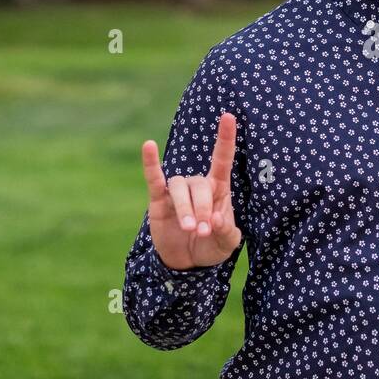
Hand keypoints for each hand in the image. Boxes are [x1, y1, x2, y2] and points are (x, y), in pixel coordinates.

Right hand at [140, 112, 242, 269]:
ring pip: (179, 187)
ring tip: (189, 228)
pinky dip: (151, 162)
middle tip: (204, 231)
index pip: (222, 159)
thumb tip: (215, 219)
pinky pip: (154, 178)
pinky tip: (149, 146)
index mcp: (218, 189)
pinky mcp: (158, 200)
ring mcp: (177, 191)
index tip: (229, 116)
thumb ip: (226, 231)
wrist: (187, 261)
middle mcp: (197, 185)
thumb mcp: (226, 243)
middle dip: (203, 208)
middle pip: (199, 184)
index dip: (225, 138)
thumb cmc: (211, 245)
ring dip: (185, 208)